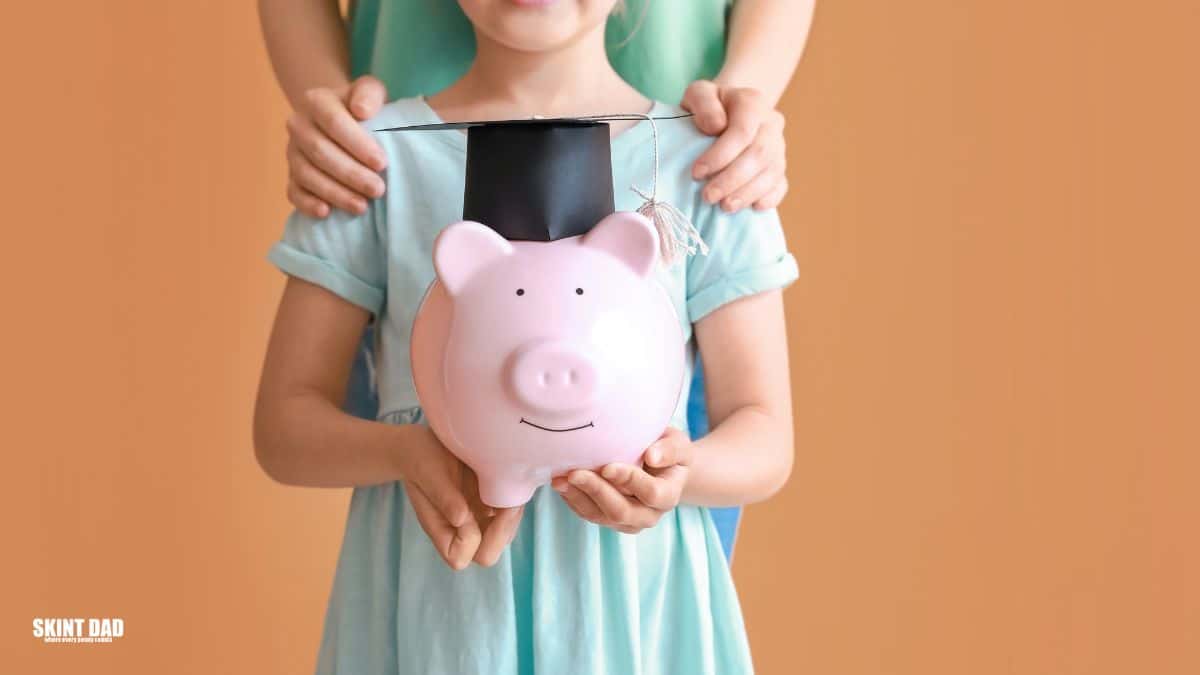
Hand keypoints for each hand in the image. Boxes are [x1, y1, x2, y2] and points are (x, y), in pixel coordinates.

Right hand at [286, 75, 388, 217]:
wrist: (344, 122)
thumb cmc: (363, 108)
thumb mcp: (371, 92)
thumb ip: (369, 93)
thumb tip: (362, 110)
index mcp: (316, 101)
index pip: (333, 121)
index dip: (357, 144)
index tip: (382, 163)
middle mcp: (298, 125)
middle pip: (320, 151)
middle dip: (351, 174)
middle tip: (378, 190)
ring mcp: (292, 152)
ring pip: (307, 174)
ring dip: (335, 193)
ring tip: (362, 206)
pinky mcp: (292, 175)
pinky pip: (293, 191)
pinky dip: (307, 203)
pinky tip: (326, 213)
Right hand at [402, 426, 523, 569]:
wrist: (426, 440)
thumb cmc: (422, 457)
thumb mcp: (429, 473)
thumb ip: (443, 497)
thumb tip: (461, 519)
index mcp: (441, 530)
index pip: (459, 557)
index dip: (469, 539)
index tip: (472, 511)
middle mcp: (461, 530)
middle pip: (488, 553)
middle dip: (501, 532)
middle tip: (509, 504)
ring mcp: (478, 518)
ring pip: (504, 534)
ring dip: (511, 516)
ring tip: (511, 488)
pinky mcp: (491, 502)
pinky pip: (509, 512)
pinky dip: (513, 501)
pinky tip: (512, 482)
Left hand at [551, 428, 691, 533]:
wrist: (661, 467)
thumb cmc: (667, 450)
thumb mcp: (677, 443)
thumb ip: (670, 448)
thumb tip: (652, 455)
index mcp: (669, 494)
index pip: (651, 493)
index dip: (629, 481)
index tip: (607, 466)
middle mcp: (650, 514)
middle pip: (622, 511)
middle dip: (596, 491)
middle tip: (574, 473)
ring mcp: (629, 521)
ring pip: (601, 517)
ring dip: (578, 498)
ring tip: (559, 479)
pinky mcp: (611, 521)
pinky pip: (590, 515)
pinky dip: (573, 500)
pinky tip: (561, 484)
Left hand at [681, 80, 787, 211]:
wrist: (725, 113)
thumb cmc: (707, 107)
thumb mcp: (698, 94)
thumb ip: (703, 102)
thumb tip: (715, 127)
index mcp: (752, 102)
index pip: (742, 132)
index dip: (720, 156)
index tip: (696, 173)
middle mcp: (771, 123)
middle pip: (759, 154)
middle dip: (732, 179)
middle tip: (708, 197)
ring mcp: (779, 146)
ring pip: (771, 172)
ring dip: (747, 193)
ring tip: (724, 207)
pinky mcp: (780, 166)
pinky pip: (781, 185)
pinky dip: (769, 198)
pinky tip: (752, 208)